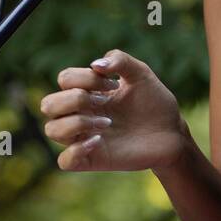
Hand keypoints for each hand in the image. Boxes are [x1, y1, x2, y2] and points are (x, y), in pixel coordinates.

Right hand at [39, 49, 186, 172]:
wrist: (172, 133)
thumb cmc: (155, 103)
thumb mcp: (141, 74)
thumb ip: (120, 60)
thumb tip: (95, 65)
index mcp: (88, 93)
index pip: (64, 79)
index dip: (84, 78)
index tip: (114, 85)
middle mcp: (81, 114)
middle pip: (48, 104)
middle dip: (74, 99)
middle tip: (105, 103)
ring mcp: (83, 138)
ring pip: (51, 130)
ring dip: (76, 122)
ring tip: (107, 124)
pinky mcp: (92, 159)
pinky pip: (64, 161)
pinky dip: (75, 150)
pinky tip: (99, 141)